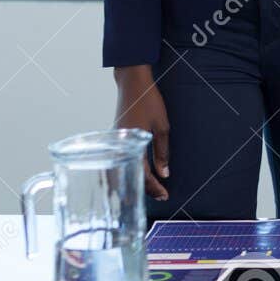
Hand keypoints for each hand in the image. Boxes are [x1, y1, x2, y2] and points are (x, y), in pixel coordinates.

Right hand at [114, 65, 169, 200]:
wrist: (133, 83)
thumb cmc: (149, 102)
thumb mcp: (162, 126)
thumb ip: (162, 152)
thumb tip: (165, 173)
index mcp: (132, 144)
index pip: (143, 174)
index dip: (154, 187)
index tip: (164, 195)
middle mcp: (119, 147)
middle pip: (127, 177)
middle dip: (142, 189)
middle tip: (158, 197)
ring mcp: (114, 144)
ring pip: (119, 171)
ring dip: (132, 182)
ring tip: (147, 191)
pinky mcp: (114, 140)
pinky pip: (116, 162)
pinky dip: (125, 172)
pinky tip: (134, 175)